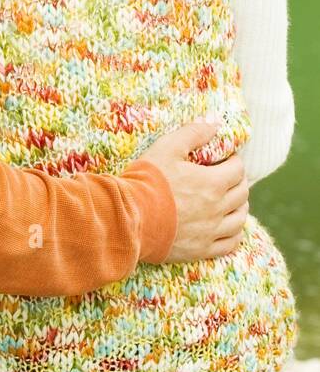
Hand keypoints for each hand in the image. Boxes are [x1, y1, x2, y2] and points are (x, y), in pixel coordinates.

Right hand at [140, 117, 248, 261]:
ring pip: (239, 220)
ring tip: (232, 201)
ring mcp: (210, 232)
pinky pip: (229, 244)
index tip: (227, 158)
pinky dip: (234, 234)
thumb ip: (192, 133)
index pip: (237, 170)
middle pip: (242, 194)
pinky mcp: (200, 249)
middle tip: (229, 176)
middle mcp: (217, 209)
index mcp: (212, 183)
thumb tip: (214, 122)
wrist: (128, 218)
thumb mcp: (167, 148)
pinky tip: (228, 228)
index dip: (234, 161)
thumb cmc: (146, 180)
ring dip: (240, 207)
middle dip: (239, 182)